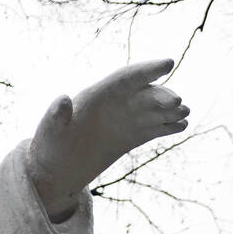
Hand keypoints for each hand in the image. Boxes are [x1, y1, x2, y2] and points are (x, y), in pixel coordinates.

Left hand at [27, 59, 188, 222]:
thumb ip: (57, 115)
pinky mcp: (131, 138)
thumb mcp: (50, 131)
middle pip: (144, 93)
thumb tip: (63, 99)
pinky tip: (181, 126)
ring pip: (154, 109)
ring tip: (183, 112)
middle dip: (162, 95)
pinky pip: (155, 128)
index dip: (147, 70)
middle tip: (177, 102)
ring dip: (170, 110)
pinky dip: (168, 126)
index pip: (126, 78)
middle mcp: (114, 104)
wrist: (55, 171)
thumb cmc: (48, 147)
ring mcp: (125, 120)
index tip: (169, 63)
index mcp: (95, 96)